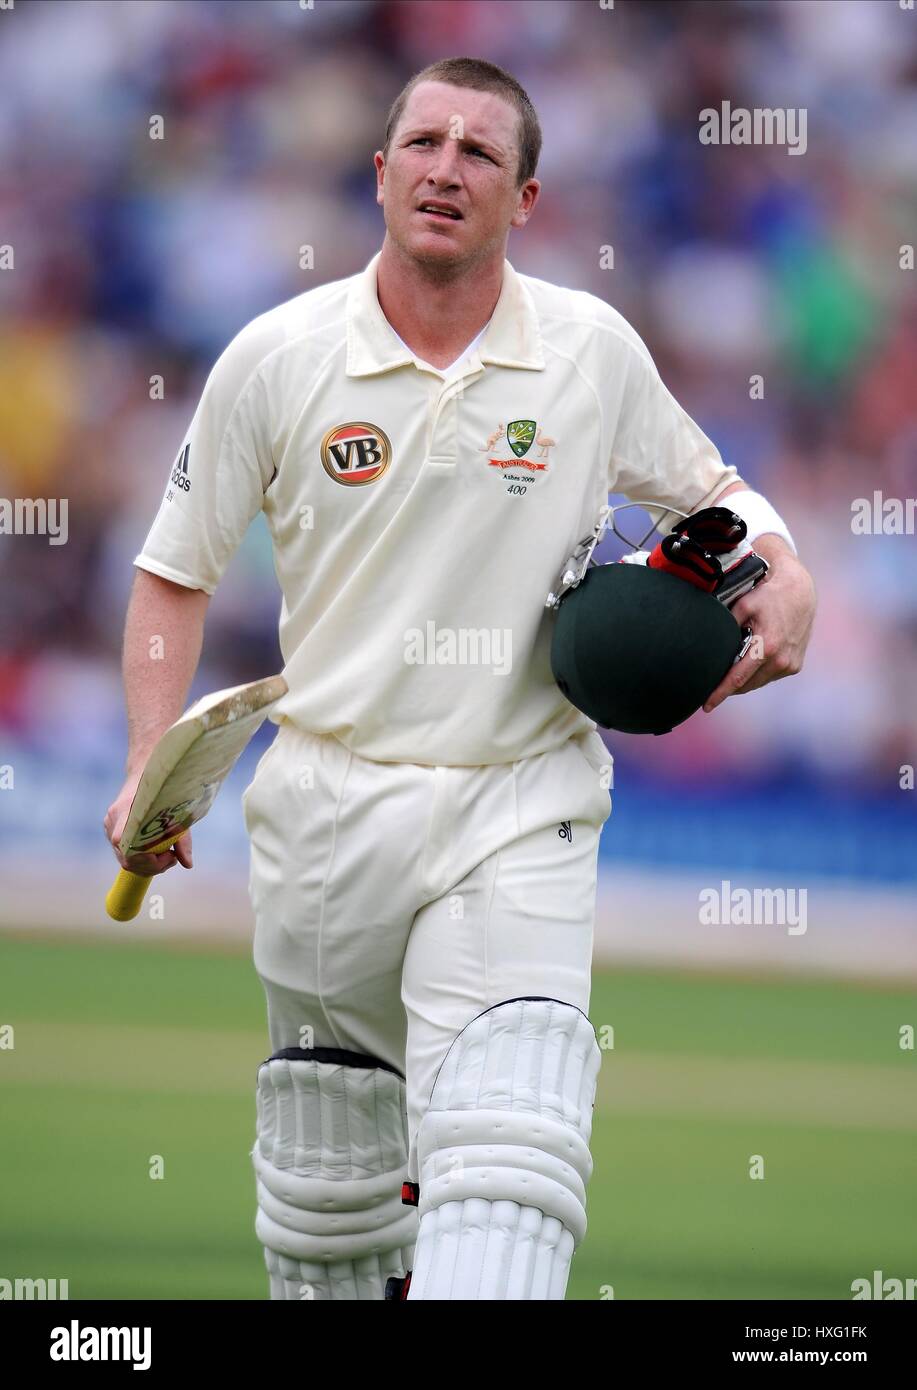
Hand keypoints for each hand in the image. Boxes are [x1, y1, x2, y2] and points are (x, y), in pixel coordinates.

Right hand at [104, 771, 192, 876]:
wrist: (147, 771)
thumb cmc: (166, 793)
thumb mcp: (179, 815)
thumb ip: (182, 840)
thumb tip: (188, 864)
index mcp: (127, 810)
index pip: (123, 841)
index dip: (143, 856)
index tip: (168, 854)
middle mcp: (114, 819)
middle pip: (127, 858)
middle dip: (152, 865)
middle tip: (172, 857)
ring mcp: (109, 825)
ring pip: (124, 859)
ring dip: (147, 864)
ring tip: (167, 855)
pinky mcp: (110, 829)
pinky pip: (123, 853)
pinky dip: (141, 858)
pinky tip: (156, 851)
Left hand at [703, 536, 815, 712]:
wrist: (800, 591)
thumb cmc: (769, 596)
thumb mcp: (743, 606)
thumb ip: (726, 626)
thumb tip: (708, 645)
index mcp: (768, 648)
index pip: (738, 678)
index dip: (720, 694)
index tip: (707, 706)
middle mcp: (781, 661)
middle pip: (747, 685)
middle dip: (728, 688)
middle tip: (710, 687)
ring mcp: (790, 665)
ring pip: (758, 682)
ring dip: (743, 681)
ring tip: (727, 675)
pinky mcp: (795, 665)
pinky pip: (770, 677)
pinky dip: (757, 675)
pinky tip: (747, 666)